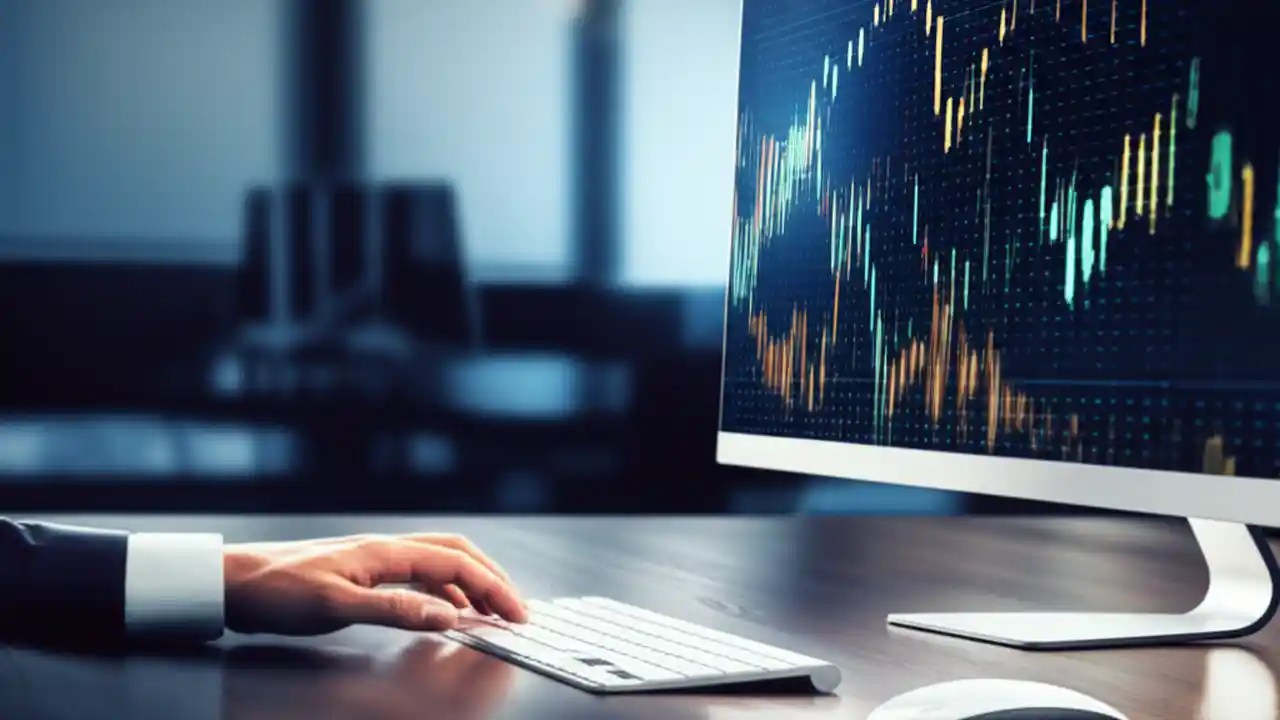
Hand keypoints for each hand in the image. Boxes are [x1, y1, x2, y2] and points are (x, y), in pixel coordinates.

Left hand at [223, 533, 526, 634]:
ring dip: (472, 583)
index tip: (516, 612)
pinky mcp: (363, 572)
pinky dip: (444, 591)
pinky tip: (446, 611)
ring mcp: (375, 559)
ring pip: (440, 562)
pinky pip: (418, 575)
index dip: (493, 587)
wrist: (231, 582)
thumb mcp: (336, 606)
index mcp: (385, 552)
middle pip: (457, 553)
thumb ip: (395, 610)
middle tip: (516, 608)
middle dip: (493, 578)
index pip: (456, 564)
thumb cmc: (276, 591)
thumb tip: (448, 617)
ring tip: (490, 611)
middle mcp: (386, 549)